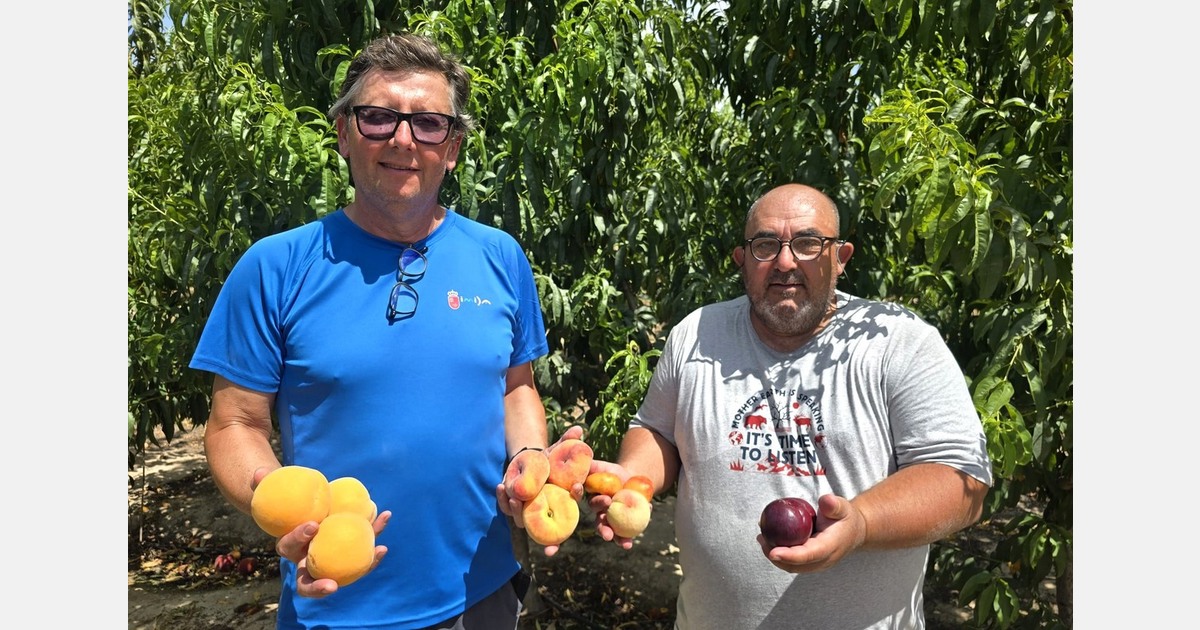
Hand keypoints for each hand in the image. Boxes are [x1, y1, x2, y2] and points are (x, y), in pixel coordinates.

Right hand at [253, 467, 390, 596]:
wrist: (306, 510)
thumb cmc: (288, 503)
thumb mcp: (273, 493)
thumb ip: (263, 485)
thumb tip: (257, 474)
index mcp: (289, 548)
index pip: (289, 550)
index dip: (297, 540)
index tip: (312, 525)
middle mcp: (308, 561)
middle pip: (309, 583)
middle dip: (319, 587)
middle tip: (333, 584)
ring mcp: (330, 561)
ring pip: (345, 571)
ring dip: (364, 564)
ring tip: (379, 550)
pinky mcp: (350, 554)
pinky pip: (363, 550)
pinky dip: (376, 534)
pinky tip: (386, 516)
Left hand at [498, 425, 586, 556]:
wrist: (528, 461)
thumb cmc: (547, 458)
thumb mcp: (557, 449)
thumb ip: (567, 441)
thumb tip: (579, 429)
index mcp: (562, 501)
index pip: (571, 508)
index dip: (574, 508)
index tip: (574, 494)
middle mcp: (547, 511)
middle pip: (549, 528)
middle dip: (549, 538)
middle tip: (539, 516)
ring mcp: (529, 511)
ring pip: (523, 520)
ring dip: (516, 512)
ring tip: (514, 498)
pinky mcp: (514, 507)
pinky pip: (507, 508)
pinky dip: (503, 500)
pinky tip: (500, 487)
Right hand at [583, 460, 637, 549]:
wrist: (631, 478)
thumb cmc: (613, 473)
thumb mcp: (603, 468)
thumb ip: (592, 466)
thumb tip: (583, 462)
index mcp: (592, 500)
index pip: (585, 502)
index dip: (581, 498)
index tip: (594, 496)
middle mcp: (601, 513)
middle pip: (599, 523)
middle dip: (603, 529)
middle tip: (607, 534)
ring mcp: (614, 520)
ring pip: (615, 532)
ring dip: (619, 539)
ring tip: (626, 545)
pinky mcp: (626, 523)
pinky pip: (631, 529)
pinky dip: (636, 531)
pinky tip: (640, 533)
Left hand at [756, 494, 864, 572]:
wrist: (854, 531)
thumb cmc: (845, 517)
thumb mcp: (843, 507)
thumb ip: (834, 505)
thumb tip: (825, 501)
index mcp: (829, 548)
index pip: (807, 555)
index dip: (789, 555)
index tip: (773, 552)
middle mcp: (822, 560)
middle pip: (795, 565)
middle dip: (775, 556)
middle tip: (761, 538)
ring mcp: (816, 564)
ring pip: (792, 566)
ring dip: (774, 556)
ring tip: (762, 538)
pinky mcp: (811, 563)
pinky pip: (793, 562)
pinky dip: (779, 554)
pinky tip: (769, 539)